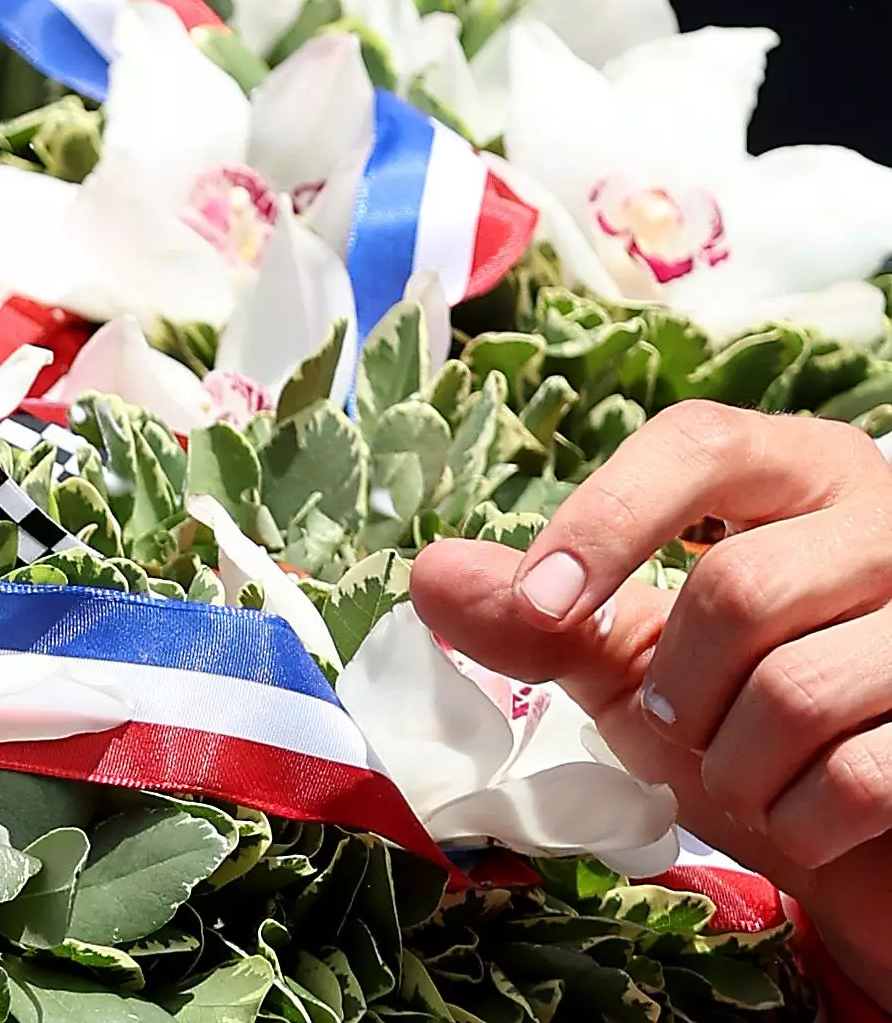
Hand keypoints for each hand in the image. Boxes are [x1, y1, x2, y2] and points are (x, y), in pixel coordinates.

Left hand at [413, 400, 891, 994]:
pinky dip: (801, 820)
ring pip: (796, 690)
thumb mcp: (634, 660)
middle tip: (679, 725)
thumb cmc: (748, 719)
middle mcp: (887, 522)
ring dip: (737, 764)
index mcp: (799, 470)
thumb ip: (544, 617)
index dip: (605, 520)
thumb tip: (430, 576)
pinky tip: (807, 816)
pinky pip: (859, 778)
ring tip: (748, 770)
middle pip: (739, 589)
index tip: (539, 604)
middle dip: (677, 688)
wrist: (865, 834)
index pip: (698, 443)